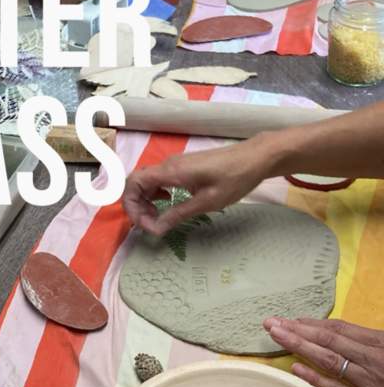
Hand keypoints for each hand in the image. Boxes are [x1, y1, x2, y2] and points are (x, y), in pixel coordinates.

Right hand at [122, 136, 273, 234]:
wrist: (254, 157)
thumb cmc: (234, 179)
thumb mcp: (207, 202)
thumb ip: (179, 214)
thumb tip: (156, 229)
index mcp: (171, 171)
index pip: (134, 184)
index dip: (132, 207)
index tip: (148, 226)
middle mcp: (168, 165)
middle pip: (136, 182)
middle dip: (136, 205)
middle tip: (150, 225)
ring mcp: (174, 164)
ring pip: (146, 181)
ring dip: (145, 200)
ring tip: (157, 218)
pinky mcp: (182, 166)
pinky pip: (158, 179)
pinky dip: (155, 194)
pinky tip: (167, 204)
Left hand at [264, 317, 383, 386]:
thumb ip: (367, 338)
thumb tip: (334, 330)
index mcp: (379, 342)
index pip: (338, 328)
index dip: (310, 322)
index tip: (288, 318)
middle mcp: (373, 359)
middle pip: (327, 340)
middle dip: (296, 329)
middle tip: (270, 322)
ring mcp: (371, 383)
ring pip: (329, 360)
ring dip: (299, 346)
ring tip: (276, 336)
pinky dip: (316, 379)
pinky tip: (296, 368)